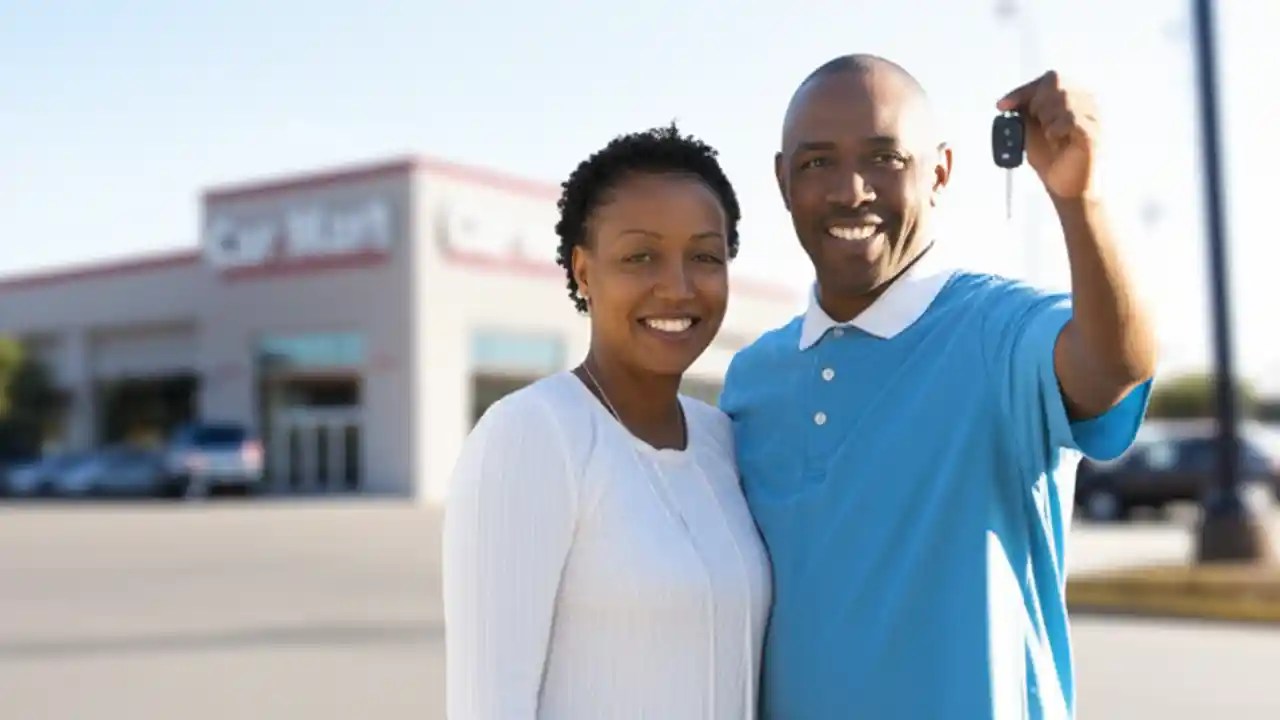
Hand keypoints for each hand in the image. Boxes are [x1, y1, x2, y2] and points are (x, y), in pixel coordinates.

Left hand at [997, 71, 1099, 199]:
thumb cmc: (1050, 158)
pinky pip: (1070, 118)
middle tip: (1037, 123)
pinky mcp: (1092, 131)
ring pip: (1064, 97)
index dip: (1023, 90)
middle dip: (1036, 103)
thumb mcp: (1030, 130)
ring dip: (1047, 117)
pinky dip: (1056, 128)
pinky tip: (1057, 140)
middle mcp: (1087, 102)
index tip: (1001, 106)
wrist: (1064, 187)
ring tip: (1051, 135)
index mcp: (1073, 98)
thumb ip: (1024, 112)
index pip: (1050, 79)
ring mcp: (1093, 115)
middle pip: (1056, 82)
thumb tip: (1008, 101)